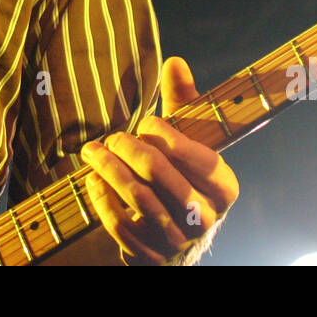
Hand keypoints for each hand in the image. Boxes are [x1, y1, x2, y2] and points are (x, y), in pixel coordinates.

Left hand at [81, 56, 239, 264]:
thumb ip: (183, 101)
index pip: (191, 153)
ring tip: (92, 152)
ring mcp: (179, 240)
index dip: (162, 134)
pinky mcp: (152, 255)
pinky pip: (122, 225)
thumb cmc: (182, 173)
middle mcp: (205, 216)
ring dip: (108, 170)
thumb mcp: (189, 138)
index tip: (143, 123)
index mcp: (224, 186)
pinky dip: (103, 200)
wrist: (178, 235)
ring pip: (138, 198)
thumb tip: (175, 61)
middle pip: (158, 172)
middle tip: (111, 138)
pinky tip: (93, 181)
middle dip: (127, 148)